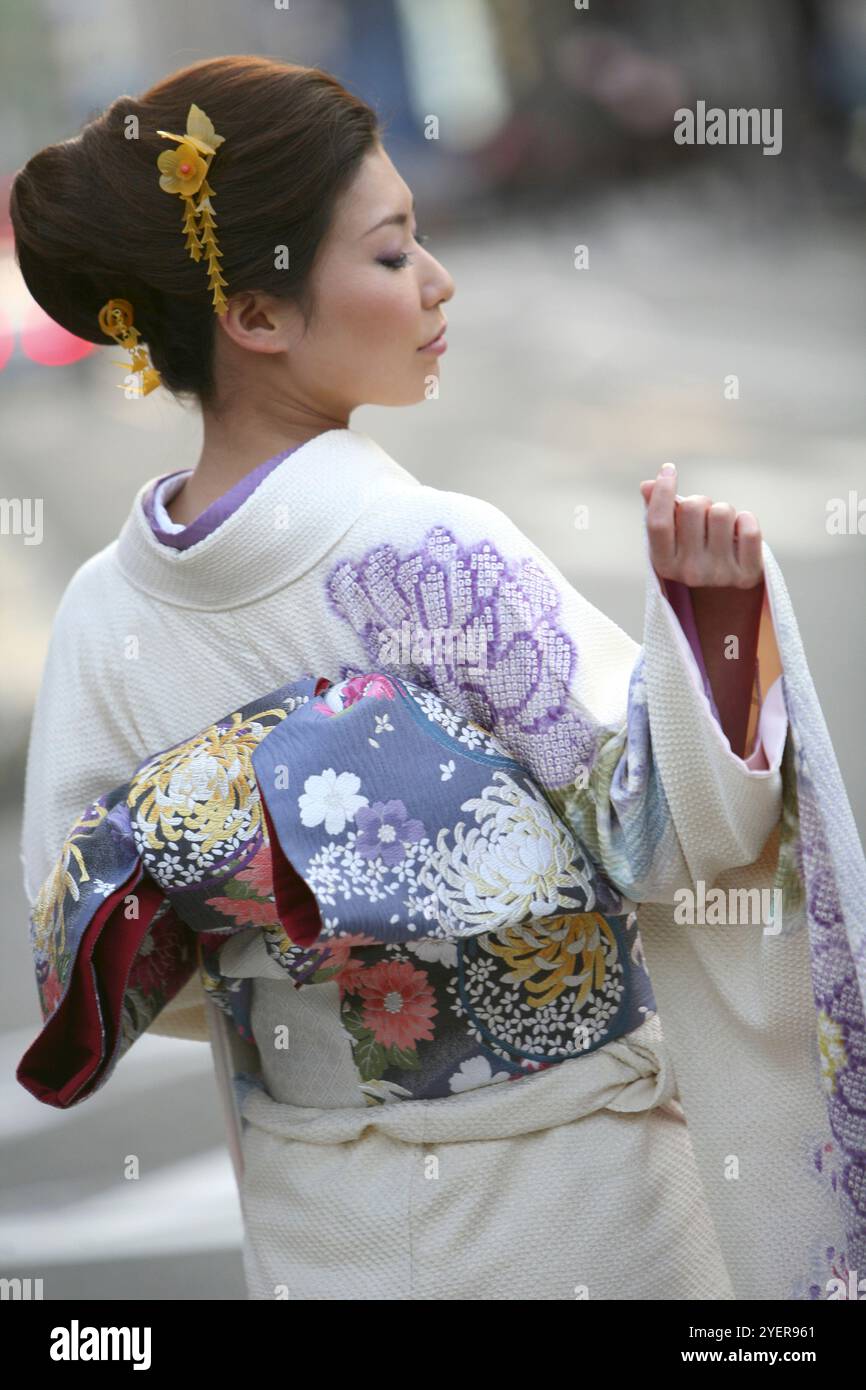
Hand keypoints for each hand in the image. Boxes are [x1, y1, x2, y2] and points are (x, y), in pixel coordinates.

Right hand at [639, 463, 763, 588]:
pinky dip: (746, 520)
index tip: (669, 470)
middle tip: (703, 513)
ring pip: (722, 512)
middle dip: (699, 501)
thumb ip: (658, 511)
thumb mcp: (671, 537)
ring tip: (721, 526)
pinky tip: (740, 533)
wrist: (724, 594)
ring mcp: (719, 575)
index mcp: (664, 564)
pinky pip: (749, 527)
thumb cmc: (693, 552)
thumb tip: (647, 485)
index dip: (663, 490)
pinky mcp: (747, 574)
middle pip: (692, 508)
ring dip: (723, 510)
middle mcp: (689, 573)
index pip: (658, 522)